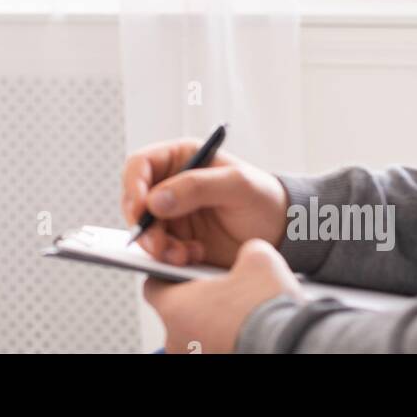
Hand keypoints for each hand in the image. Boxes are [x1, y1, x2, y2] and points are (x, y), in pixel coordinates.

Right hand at [121, 138, 289, 267]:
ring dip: (157, 245)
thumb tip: (154, 200)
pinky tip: (193, 256)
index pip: (141, 165)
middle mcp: (171, 185)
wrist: (283, 233)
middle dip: (143, 225)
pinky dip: (169, 257)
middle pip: (135, 201)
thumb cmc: (264, 198)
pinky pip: (159, 250)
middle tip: (157, 244)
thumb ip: (196, 187)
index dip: (133, 185)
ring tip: (182, 255)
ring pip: (144, 230)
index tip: (140, 208)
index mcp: (181, 159)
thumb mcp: (236, 185)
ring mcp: (172, 214)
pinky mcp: (178, 240)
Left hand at [143, 239, 304, 352]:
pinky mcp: (216, 365)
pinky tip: (248, 333)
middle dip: (196, 302)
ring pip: (195, 335)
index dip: (169, 275)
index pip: (153, 287)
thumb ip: (245, 251)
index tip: (185, 270)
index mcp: (175, 308)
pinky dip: (225, 340)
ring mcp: (196, 358)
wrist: (293, 345)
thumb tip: (249, 254)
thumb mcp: (259, 260)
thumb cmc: (267, 308)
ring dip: (211, 324)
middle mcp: (178, 340)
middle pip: (176, 313)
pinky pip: (213, 348)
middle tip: (221, 292)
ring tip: (239, 314)